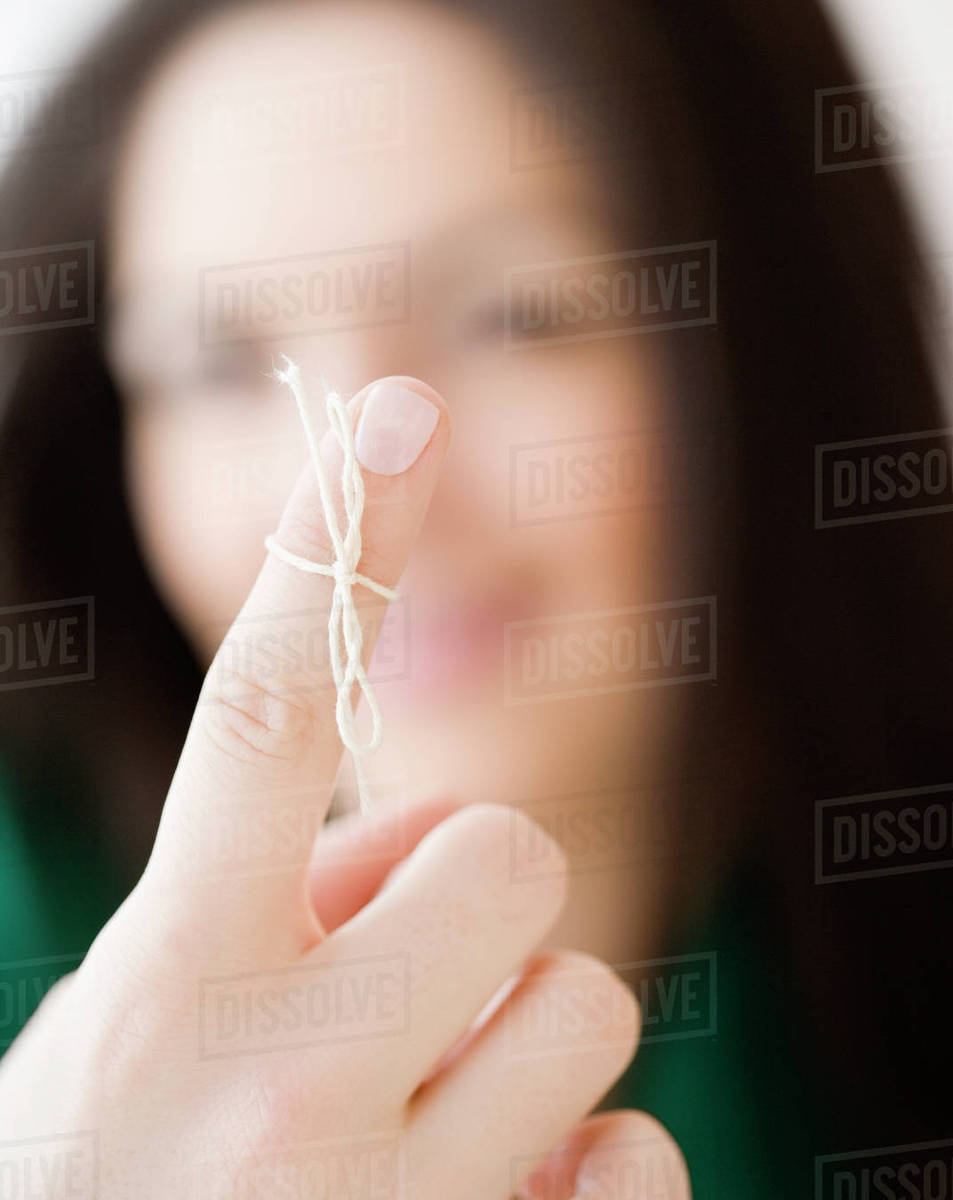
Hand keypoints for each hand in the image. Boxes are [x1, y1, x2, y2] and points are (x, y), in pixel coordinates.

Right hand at [0, 376, 689, 1197]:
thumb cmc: (108, 1185)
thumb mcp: (143, 1017)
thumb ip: (275, 909)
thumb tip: (446, 843)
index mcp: (168, 977)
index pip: (260, 715)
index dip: (329, 546)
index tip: (390, 413)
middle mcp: (279, 1080)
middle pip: (505, 847)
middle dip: (468, 886)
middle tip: (385, 972)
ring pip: (585, 995)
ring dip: (522, 1032)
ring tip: (415, 1114)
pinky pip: (637, 1154)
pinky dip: (586, 1167)